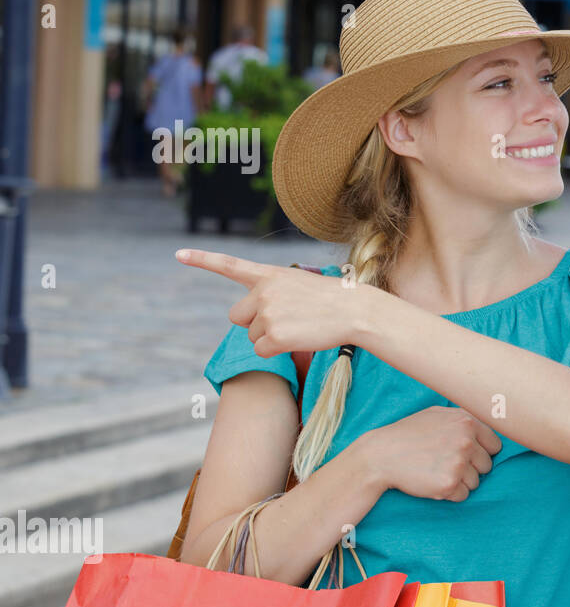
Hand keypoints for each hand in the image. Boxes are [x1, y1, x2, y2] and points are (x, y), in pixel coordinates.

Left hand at [176, 248, 374, 355]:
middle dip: (254, 324)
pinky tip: (298, 339)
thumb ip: (272, 294)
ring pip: (252, 337)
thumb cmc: (332, 300)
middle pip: (238, 317)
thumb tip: (255, 323)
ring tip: (300, 326)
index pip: (229, 265)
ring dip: (271, 337)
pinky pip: (261, 352)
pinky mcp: (274, 336)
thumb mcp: (299, 285)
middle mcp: (263, 292)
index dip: (202, 260)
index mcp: (269, 275)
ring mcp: (268, 314)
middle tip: (285, 320)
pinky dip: (276, 351)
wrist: (355, 310)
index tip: (178, 254)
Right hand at [361, 406, 502, 502]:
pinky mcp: (449, 484)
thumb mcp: (438, 415)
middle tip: (446, 463)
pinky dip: (450, 493)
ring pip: (476, 482)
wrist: (381, 455)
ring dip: (460, 481)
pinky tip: (433, 481)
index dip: (481, 452)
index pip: (495, 445)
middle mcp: (466, 441)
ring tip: (437, 471)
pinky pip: (462, 495)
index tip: (466, 454)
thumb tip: (492, 421)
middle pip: (487, 465)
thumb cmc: (409, 434)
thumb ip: (465, 419)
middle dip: (471, 468)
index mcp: (467, 422)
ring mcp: (458, 463)